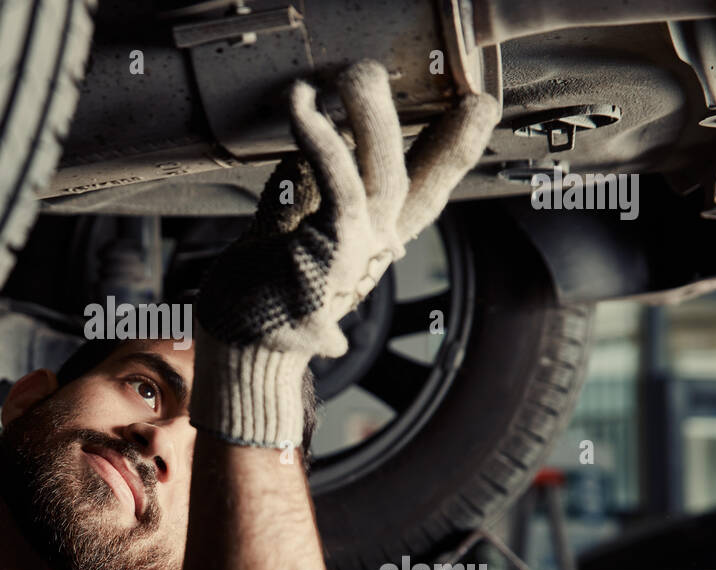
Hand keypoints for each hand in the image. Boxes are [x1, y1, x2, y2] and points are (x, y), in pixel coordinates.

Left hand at [191, 60, 499, 447]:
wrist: (240, 352)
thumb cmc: (251, 301)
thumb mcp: (276, 238)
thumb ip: (292, 199)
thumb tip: (295, 159)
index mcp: (366, 245)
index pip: (419, 192)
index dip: (449, 151)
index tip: (476, 108)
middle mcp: (372, 250)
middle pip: (419, 183)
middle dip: (444, 134)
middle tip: (454, 87)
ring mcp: (356, 253)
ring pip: (384, 174)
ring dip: (373, 118)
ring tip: (360, 71)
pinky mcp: (330, 251)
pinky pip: (338, 184)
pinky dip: (323, 142)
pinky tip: (304, 106)